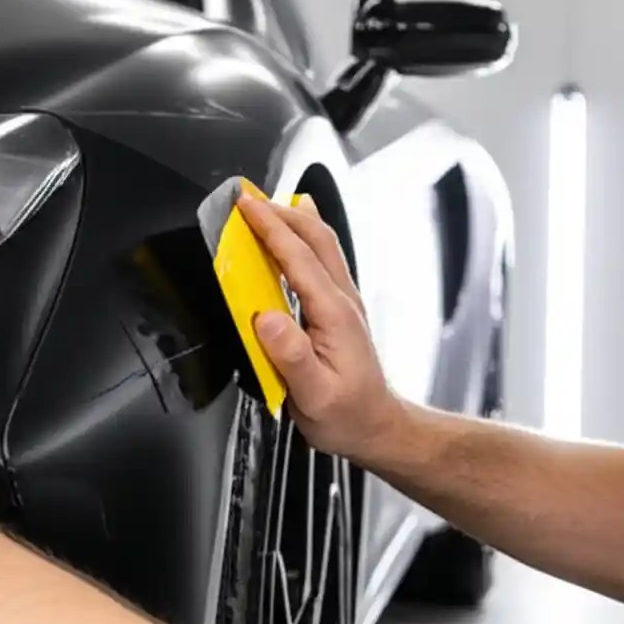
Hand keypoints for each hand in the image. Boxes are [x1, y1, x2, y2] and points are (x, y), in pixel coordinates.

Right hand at [236, 190, 402, 461]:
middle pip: (315, 239)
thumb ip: (291, 356)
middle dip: (280, 212)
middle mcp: (342, 300)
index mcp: (333, 314)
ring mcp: (344, 302)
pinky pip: (323, 259)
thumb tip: (267, 318)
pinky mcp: (338, 309)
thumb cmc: (346, 415)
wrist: (378, 426)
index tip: (245, 206)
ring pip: (322, 245)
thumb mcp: (314, 395)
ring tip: (268, 203)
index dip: (270, 228)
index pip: (298, 258)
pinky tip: (297, 230)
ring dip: (294, 219)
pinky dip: (304, 236)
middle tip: (247, 197)